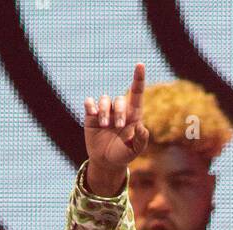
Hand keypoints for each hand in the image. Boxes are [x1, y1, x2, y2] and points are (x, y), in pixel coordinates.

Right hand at [83, 62, 148, 192]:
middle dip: (119, 112)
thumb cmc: (123, 155)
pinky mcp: (91, 115)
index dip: (138, 78)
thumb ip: (141, 140)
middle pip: (119, 99)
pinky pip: (89, 102)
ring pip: (104, 99)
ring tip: (104, 125)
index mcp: (133, 115)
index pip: (136, 92)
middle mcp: (119, 110)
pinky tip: (93, 113)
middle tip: (118, 127)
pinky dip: (90, 104)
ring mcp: (105, 111)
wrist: (106, 162)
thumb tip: (143, 127)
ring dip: (104, 110)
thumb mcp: (135, 150)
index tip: (140, 65)